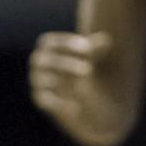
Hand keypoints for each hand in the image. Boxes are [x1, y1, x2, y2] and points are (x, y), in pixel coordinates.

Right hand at [28, 31, 125, 145]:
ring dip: (60, 81)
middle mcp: (39, 62)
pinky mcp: (40, 99)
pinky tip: (76, 105)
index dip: (66, 43)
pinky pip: (44, 100)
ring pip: (41, 79)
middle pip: (42, 59)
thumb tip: (107, 41)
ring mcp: (38, 81)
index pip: (49, 42)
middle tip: (89, 69)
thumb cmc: (81, 63)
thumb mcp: (90, 56)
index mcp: (48, 47)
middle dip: (65, 63)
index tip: (87, 46)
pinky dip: (58, 102)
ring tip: (83, 84)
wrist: (75, 92)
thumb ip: (95, 48)